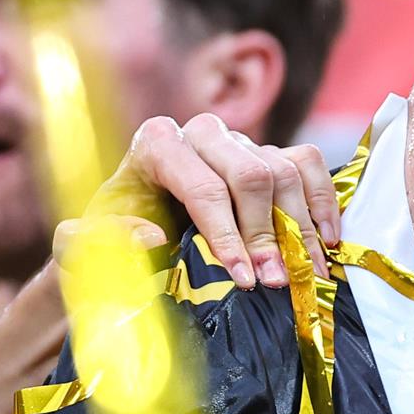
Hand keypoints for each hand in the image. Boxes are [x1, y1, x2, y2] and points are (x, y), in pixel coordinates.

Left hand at [83, 114, 341, 288]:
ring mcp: (240, 141)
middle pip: (250, 174)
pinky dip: (321, 202)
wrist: (136, 228)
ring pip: (284, 171)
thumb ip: (98, 241)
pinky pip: (308, 163)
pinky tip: (324, 240)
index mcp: (155, 144)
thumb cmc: (113, 237)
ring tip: (304, 272)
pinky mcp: (270, 152)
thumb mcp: (89, 245)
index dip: (227, 235)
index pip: (203, 186)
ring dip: (299, 227)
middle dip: (265, 233)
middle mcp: (201, 132)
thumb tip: (151, 238)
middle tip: (274, 281)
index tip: (244, 277)